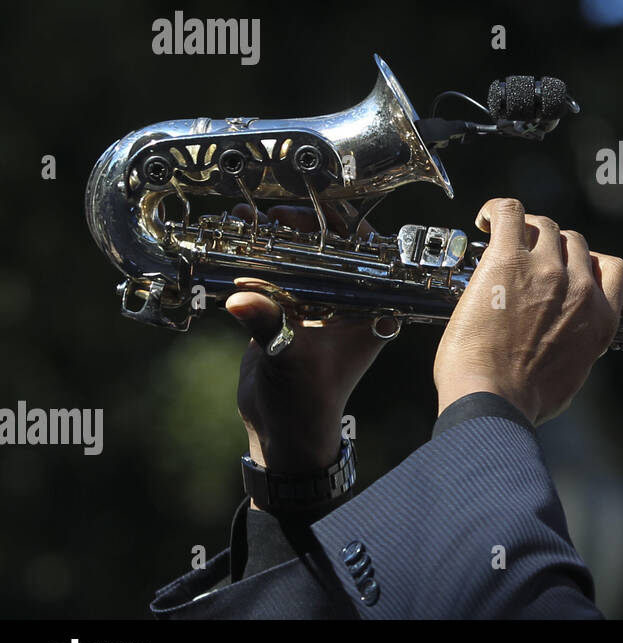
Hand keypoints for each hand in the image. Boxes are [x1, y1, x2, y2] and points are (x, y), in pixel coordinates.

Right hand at [228, 205, 391, 481]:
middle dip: (301, 225)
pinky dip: (257, 255)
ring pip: (300, 256)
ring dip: (274, 236)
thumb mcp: (289, 360)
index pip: (368, 252)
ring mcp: (318, 304)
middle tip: (273, 214)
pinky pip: (276, 273)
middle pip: (331, 247)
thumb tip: (241, 301)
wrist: (283, 431)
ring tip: (246, 217)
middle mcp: (349, 301)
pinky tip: (234, 236)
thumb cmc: (305, 402)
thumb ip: (269, 326)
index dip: (344, 227)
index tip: (314, 210)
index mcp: (369, 308)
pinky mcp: (289, 310)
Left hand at [433, 198, 622, 425]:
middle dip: (552, 248)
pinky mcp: (507, 259)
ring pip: (544, 225)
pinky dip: (496, 210)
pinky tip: (484, 220)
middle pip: (573, 242)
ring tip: (503, 243)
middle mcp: (579, 288)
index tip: (569, 268)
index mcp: (600, 318)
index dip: (590, 262)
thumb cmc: (524, 400)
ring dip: (527, 231)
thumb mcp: (572, 373)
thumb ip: (578, 344)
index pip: (613, 268)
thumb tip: (565, 341)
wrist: (494, 401)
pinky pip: (509, 212)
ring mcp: (546, 270)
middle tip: (525, 259)